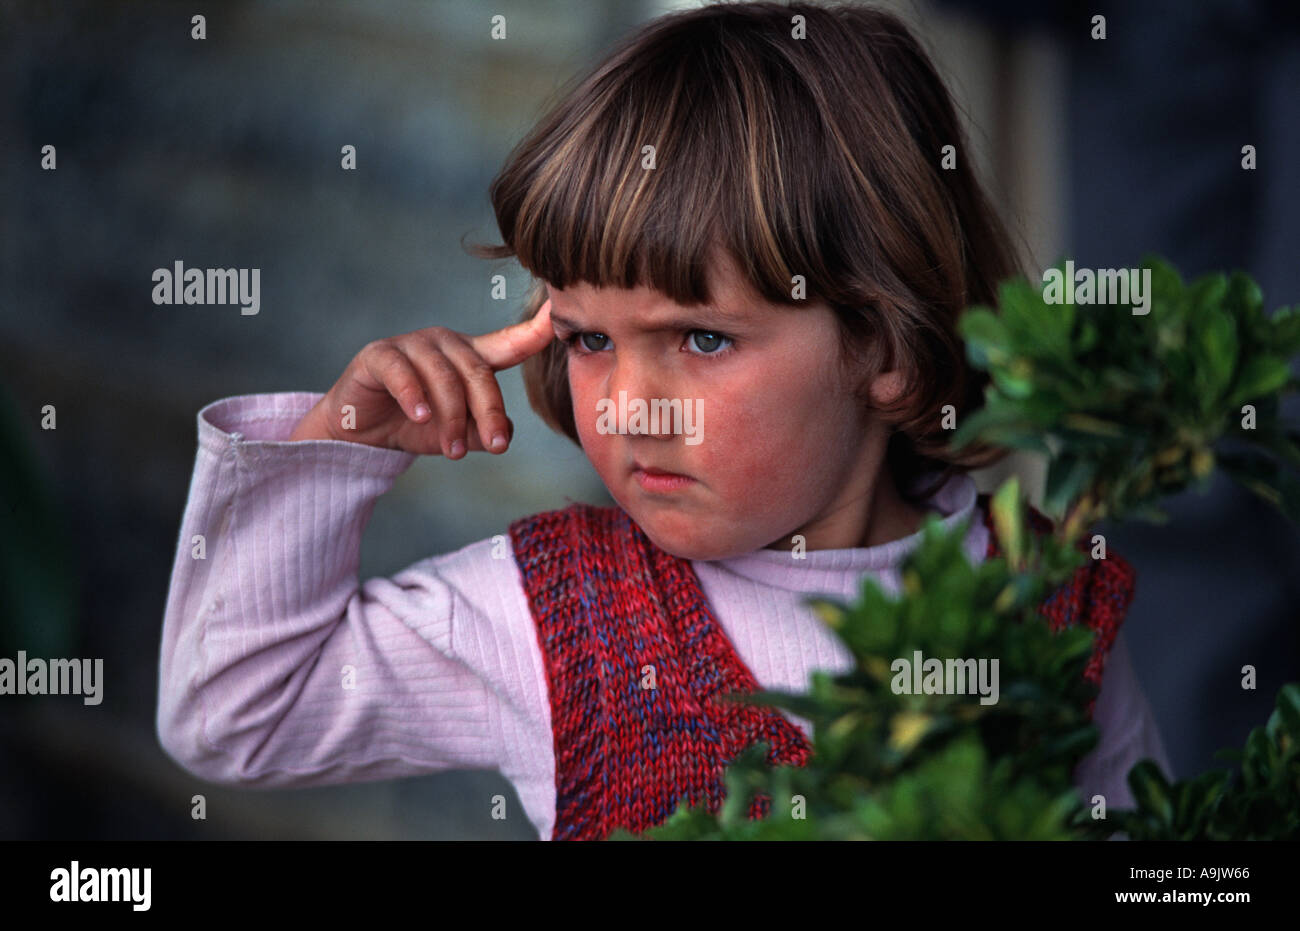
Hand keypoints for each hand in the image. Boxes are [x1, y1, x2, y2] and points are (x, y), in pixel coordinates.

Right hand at [289, 300, 554, 454]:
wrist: (361, 435)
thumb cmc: (416, 427)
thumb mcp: (458, 435)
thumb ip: (483, 432)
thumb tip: (505, 436)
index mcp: (471, 357)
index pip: (510, 343)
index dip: (535, 330)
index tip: (559, 314)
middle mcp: (445, 344)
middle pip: (479, 372)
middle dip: (489, 411)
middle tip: (495, 446)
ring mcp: (412, 345)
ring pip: (444, 376)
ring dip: (452, 417)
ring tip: (453, 452)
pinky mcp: (379, 355)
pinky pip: (402, 372)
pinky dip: (414, 396)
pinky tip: (421, 417)